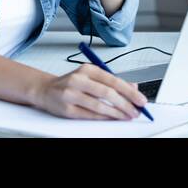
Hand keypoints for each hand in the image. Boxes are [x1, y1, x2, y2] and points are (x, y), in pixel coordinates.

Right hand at [32, 64, 147, 119]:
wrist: (46, 90)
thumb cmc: (71, 84)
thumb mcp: (91, 77)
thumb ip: (111, 81)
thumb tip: (133, 88)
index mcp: (87, 69)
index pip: (113, 79)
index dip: (129, 91)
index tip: (141, 99)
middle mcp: (78, 79)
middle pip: (107, 92)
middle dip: (125, 104)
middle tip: (136, 111)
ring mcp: (71, 94)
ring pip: (99, 105)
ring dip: (117, 113)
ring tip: (127, 116)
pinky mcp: (67, 109)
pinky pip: (90, 115)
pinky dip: (104, 117)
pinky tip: (112, 118)